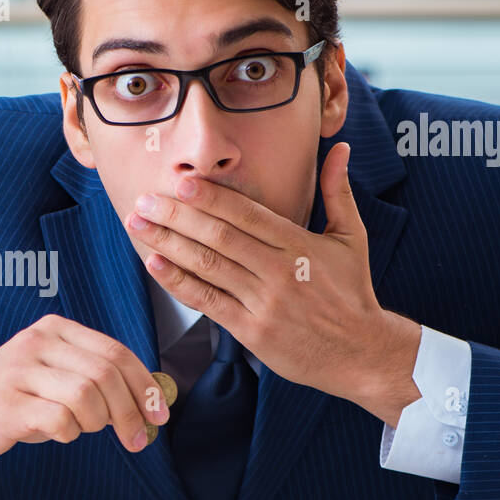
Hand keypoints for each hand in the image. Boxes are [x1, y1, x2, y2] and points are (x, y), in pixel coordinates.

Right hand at [0, 313, 169, 470]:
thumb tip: (148, 397)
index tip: (159, 413)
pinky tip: (58, 434)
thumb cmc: (12, 396)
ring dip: (98, 422)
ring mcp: (20, 372)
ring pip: (86, 396)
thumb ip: (93, 374)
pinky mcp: (8, 405)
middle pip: (106, 374)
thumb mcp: (51, 372)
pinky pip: (60, 420)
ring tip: (86, 430)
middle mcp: (36, 343)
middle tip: (138, 438)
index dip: (144, 385)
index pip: (115, 352)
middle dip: (130, 411)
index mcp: (54, 329)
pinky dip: (69, 433)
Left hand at [125, 142, 420, 422]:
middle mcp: (278, 270)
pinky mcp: (250, 329)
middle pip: (219, 236)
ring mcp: (262, 301)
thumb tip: (340, 148)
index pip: (247, 214)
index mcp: (299, 243)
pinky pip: (207, 301)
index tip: (181, 182)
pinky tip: (154, 264)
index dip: (212, 197)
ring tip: (137, 226)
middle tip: (143, 201)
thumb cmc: (352, 291)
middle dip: (176, 216)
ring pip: (208, 266)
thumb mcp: (351, 237)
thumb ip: (338, 192)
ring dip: (167, 243)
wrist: (361, 351)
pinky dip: (178, 282)